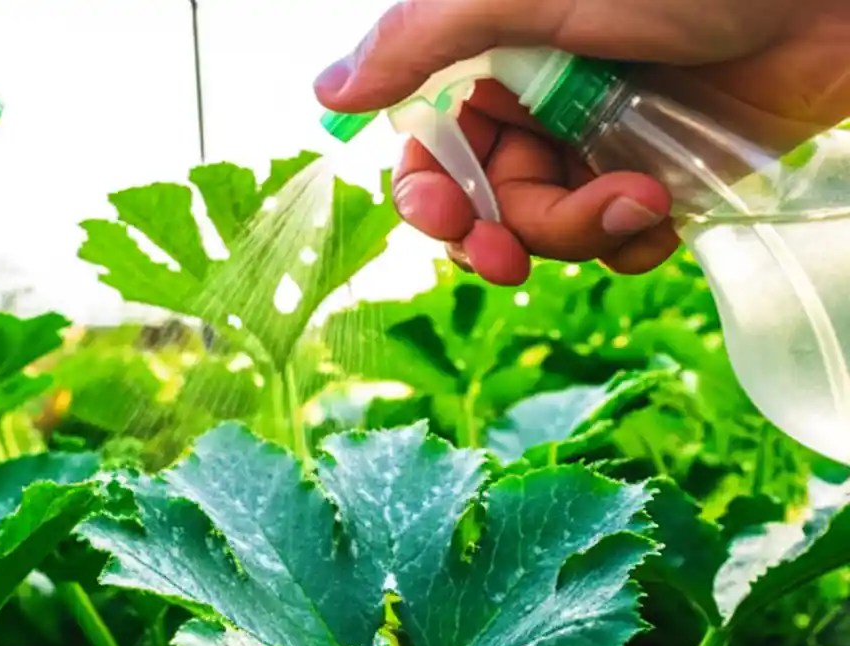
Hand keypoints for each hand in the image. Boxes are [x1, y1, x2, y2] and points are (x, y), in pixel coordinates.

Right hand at [315, 0, 849, 284]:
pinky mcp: (656, 172)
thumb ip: (424, 40)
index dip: (427, 192)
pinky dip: (632, 243)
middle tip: (517, 260)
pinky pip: (615, 240)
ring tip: (640, 199)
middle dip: (503, 233)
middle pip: (482, 200)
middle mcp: (537, 96)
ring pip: (547, 227)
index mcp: (494, 48)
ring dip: (581, 233)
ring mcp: (597, 138)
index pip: (427, 141)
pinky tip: (663, 216)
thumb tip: (328, 92)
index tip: (447, 222)